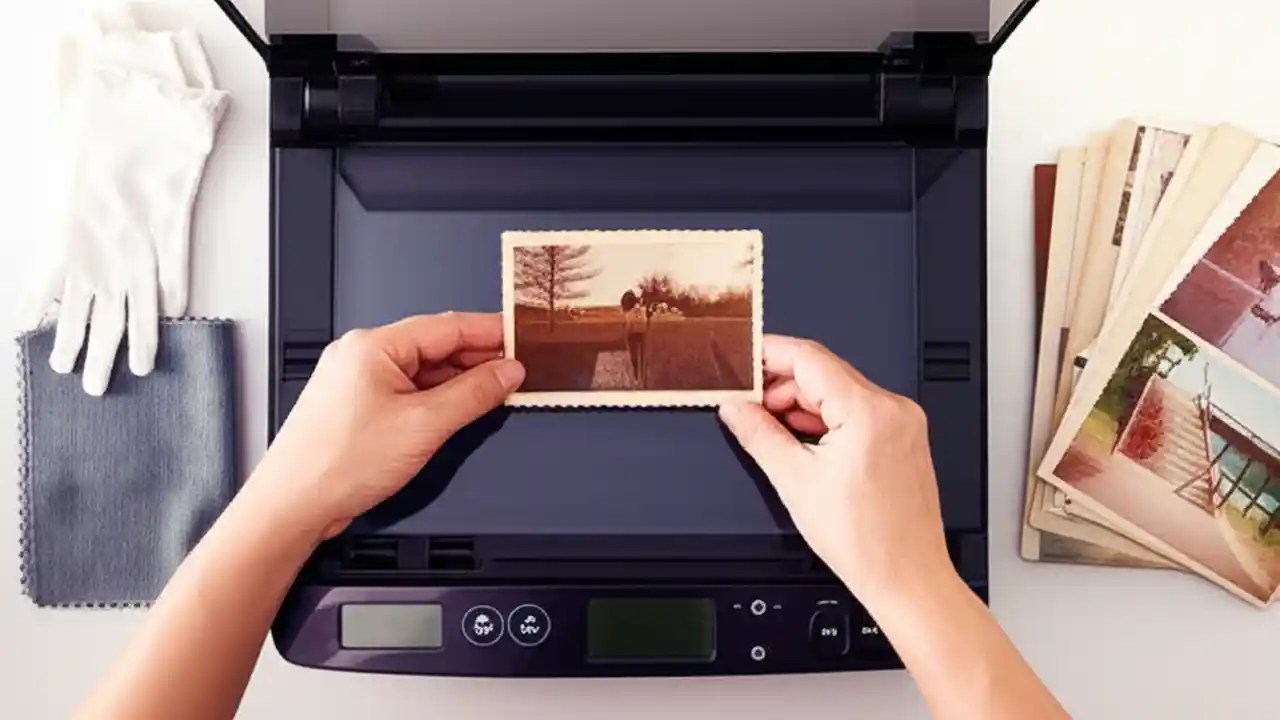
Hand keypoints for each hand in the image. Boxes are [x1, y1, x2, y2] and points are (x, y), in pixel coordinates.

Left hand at [253, 313, 524, 539]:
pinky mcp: (359, 407)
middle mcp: (363, 356)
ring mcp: (359, 381)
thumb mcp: (423, 426)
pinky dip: (438, 398)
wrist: (294, 505)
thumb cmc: (337, 464)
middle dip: (478, 359)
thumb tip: (507, 373)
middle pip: (436, 346)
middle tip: (518, 373)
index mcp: (374, 346)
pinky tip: (459, 410)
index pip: (447, 326)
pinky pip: (409, 391)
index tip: (522, 339)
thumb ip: (472, 394)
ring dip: (459, 382)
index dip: (490, 332)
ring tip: (495, 395)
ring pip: (424, 370)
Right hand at [718, 335, 953, 609]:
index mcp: (868, 412)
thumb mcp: (796, 482)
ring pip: (840, 391)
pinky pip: (858, 410)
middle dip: (781, 385)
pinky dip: (827, 418)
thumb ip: (760, 435)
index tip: (744, 360)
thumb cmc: (866, 542)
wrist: (907, 577)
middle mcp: (893, 409)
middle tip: (748, 405)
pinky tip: (804, 439)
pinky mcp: (903, 437)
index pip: (809, 358)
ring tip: (773, 430)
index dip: (769, 354)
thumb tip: (736, 408)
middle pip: (824, 372)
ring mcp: (902, 422)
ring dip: (803, 402)